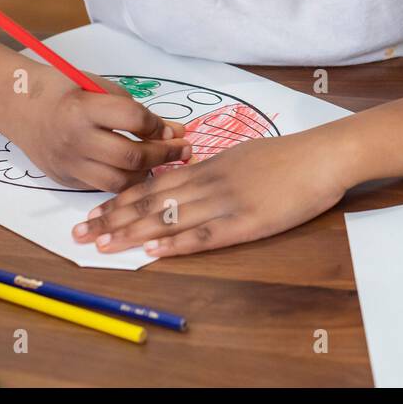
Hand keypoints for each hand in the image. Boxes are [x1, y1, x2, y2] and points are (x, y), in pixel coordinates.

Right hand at [5, 70, 190, 191]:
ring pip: (119, 182)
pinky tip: (137, 172)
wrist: (18, 105)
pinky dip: (124, 182)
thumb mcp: (100, 88)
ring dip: (147, 175)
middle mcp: (75, 140)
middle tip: (183, 150)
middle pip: (131, 157)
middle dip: (164, 155)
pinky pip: (101, 187)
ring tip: (161, 163)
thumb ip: (136, 111)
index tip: (173, 129)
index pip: (134, 120)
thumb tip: (176, 131)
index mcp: (83, 108)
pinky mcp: (64, 179)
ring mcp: (68, 163)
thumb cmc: (64, 90)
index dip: (159, 126)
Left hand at [70, 130, 347, 256]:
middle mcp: (209, 182)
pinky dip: (176, 243)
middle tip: (80, 232)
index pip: (154, 184)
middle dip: (113, 218)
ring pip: (170, 217)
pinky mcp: (246, 221)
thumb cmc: (290, 156)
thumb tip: (193, 174)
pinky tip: (152, 249)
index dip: (121, 200)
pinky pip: (204, 234)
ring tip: (102, 244)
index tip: (94, 212)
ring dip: (132, 231)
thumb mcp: (245, 154)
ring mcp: (226, 202)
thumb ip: (217, 167)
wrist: (322, 156)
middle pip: (152, 201)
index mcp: (209, 166)